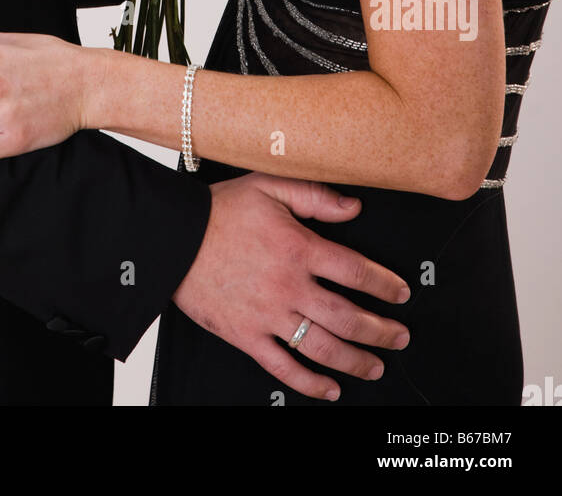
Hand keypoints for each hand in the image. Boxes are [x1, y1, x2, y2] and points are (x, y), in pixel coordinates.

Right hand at [173, 173, 410, 401]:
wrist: (173, 237)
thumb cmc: (220, 210)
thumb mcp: (269, 186)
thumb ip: (315, 196)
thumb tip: (354, 207)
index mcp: (299, 248)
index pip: (357, 272)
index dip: (386, 285)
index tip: (401, 293)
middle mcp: (289, 286)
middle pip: (349, 317)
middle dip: (381, 331)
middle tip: (400, 337)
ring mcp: (268, 315)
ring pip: (323, 347)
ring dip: (356, 361)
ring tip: (376, 366)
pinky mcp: (246, 336)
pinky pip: (283, 367)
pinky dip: (310, 383)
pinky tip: (329, 389)